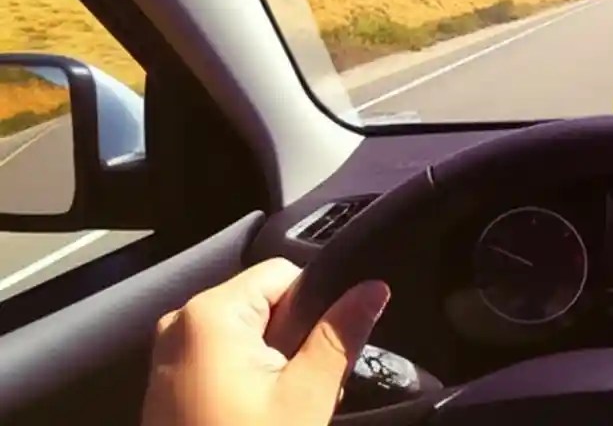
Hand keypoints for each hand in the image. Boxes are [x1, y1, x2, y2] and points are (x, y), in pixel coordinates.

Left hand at [141, 258, 390, 425]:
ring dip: (274, 364)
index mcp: (210, 315)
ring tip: (279, 411)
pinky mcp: (168, 385)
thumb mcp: (306, 395)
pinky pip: (222, 358)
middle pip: (265, 304)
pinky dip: (248, 380)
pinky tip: (257, 417)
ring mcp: (169, 356)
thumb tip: (372, 289)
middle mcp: (180, 324)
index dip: (315, 307)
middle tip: (302, 391)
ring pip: (247, 334)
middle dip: (294, 340)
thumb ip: (341, 334)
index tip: (319, 353)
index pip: (284, 274)